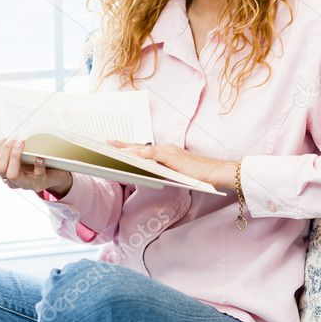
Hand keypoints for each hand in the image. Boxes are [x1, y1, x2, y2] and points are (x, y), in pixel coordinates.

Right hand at [0, 137, 72, 194]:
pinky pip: (37, 176)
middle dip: (5, 152)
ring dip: (15, 157)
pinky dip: (38, 165)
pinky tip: (40, 157)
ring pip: (13, 175)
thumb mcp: (17, 158)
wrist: (55, 176)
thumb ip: (1, 153)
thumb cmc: (34, 167)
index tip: (7, 138)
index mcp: (6, 173)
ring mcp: (26, 183)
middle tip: (14, 139)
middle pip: (0, 169)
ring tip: (22, 143)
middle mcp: (14, 180)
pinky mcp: (40, 183)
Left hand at [106, 140, 237, 190]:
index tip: (114, 148)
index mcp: (166, 153)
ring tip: (110, 149)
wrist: (216, 173)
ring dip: (126, 149)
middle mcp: (166, 149)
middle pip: (139, 146)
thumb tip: (150, 178)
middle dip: (122, 145)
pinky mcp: (171, 156)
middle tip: (105, 143)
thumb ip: (164, 173)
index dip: (129, 148)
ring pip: (142, 149)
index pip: (144, 150)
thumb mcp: (177, 175)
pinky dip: (139, 154)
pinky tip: (128, 155)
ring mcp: (168, 151)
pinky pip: (151, 154)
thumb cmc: (199, 176)